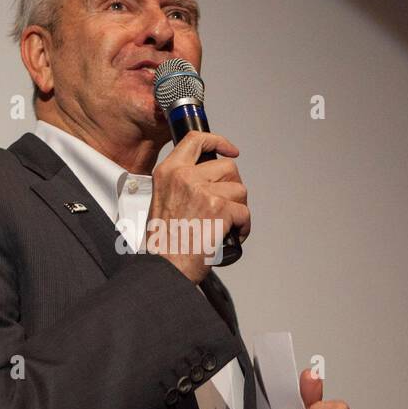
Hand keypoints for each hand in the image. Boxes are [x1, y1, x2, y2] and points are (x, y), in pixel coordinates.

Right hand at [145, 131, 248, 284]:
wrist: (165, 267)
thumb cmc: (164, 243)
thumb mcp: (163, 200)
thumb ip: (182, 183)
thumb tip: (211, 179)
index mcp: (168, 172)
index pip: (196, 140)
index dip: (218, 142)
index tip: (230, 150)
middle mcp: (185, 177)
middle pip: (227, 167)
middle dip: (233, 187)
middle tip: (226, 206)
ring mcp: (203, 192)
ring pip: (240, 189)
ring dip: (239, 208)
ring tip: (226, 225)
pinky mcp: (219, 209)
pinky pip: (244, 212)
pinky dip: (243, 226)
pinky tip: (231, 235)